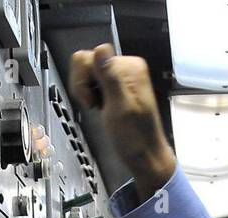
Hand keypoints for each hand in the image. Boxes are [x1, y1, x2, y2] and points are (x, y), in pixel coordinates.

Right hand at [69, 43, 176, 200]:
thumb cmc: (135, 139)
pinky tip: (99, 107)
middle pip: (86, 63)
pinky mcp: (116, 87)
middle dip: (83, 85)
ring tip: (97, 108)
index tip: (92, 101)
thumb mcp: (120, 108)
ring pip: (87, 73)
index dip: (83, 80)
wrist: (144, 157)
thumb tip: (101, 50)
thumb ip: (110, 78)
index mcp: (129, 67)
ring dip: (86, 91)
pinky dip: (91, 95)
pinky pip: (94, 82)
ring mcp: (120, 77)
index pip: (89, 57)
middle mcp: (126, 67)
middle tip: (94, 106)